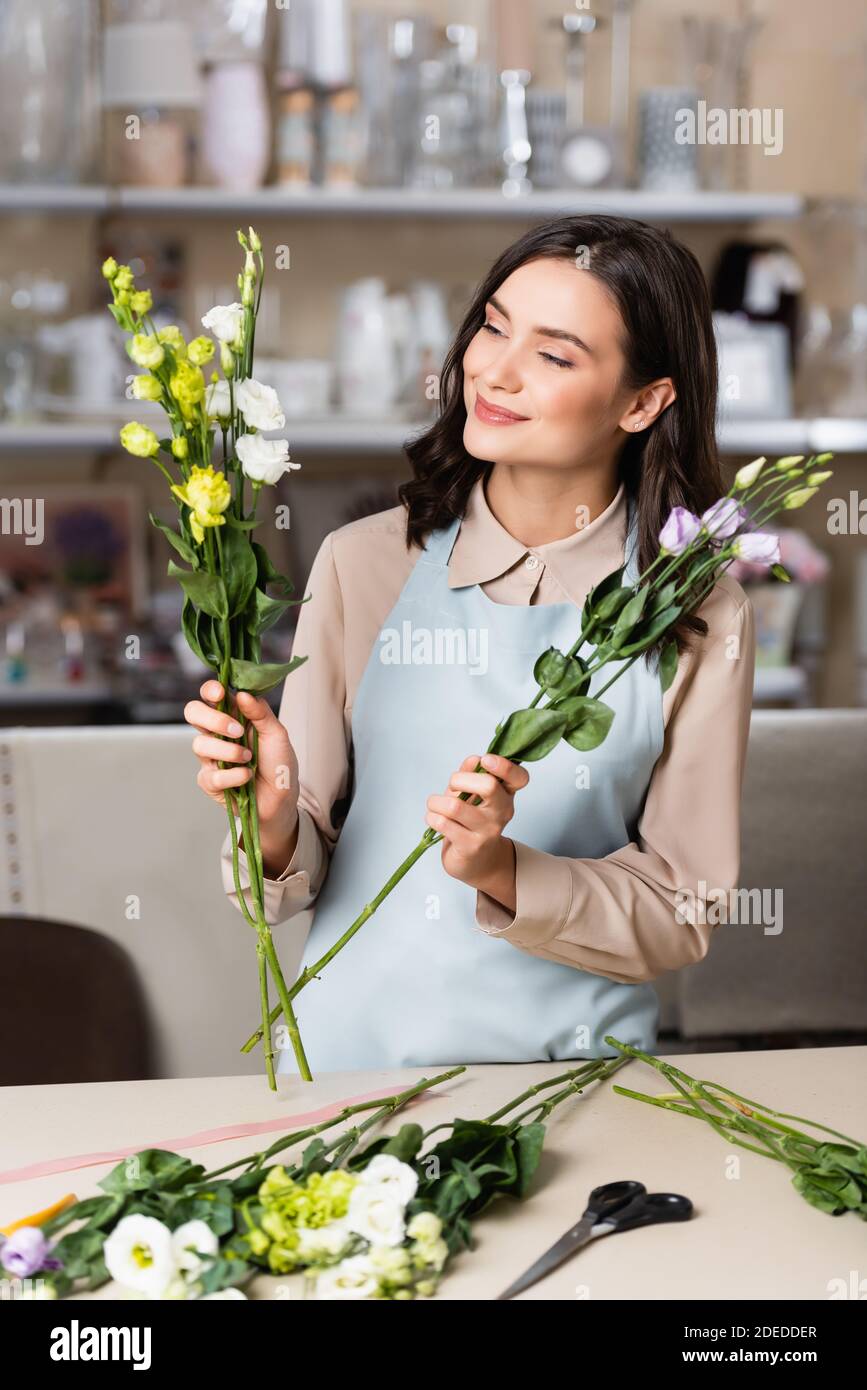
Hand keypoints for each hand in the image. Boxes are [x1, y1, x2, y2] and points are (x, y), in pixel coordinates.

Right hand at [184, 679, 299, 840]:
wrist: (282, 798)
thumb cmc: (279, 762)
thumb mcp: (277, 734)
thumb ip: (260, 712)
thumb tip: (242, 694)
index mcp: (232, 716)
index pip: (210, 695)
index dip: (210, 690)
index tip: (220, 693)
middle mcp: (216, 733)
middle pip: (193, 713)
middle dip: (213, 719)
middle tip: (238, 731)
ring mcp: (210, 757)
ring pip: (199, 745)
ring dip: (228, 752)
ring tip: (249, 758)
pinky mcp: (209, 782)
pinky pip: (211, 775)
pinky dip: (233, 776)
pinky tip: (247, 776)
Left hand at [424, 752, 528, 904]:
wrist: (476, 861)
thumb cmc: (470, 822)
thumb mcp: (471, 793)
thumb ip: (472, 773)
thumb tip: (474, 759)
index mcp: (506, 794)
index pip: (520, 778)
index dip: (505, 766)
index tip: (486, 760)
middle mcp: (502, 812)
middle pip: (489, 786)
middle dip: (459, 779)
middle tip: (452, 787)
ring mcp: (488, 830)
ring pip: (456, 806)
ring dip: (436, 802)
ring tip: (434, 805)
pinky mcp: (472, 846)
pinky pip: (444, 823)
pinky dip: (432, 817)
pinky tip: (434, 819)